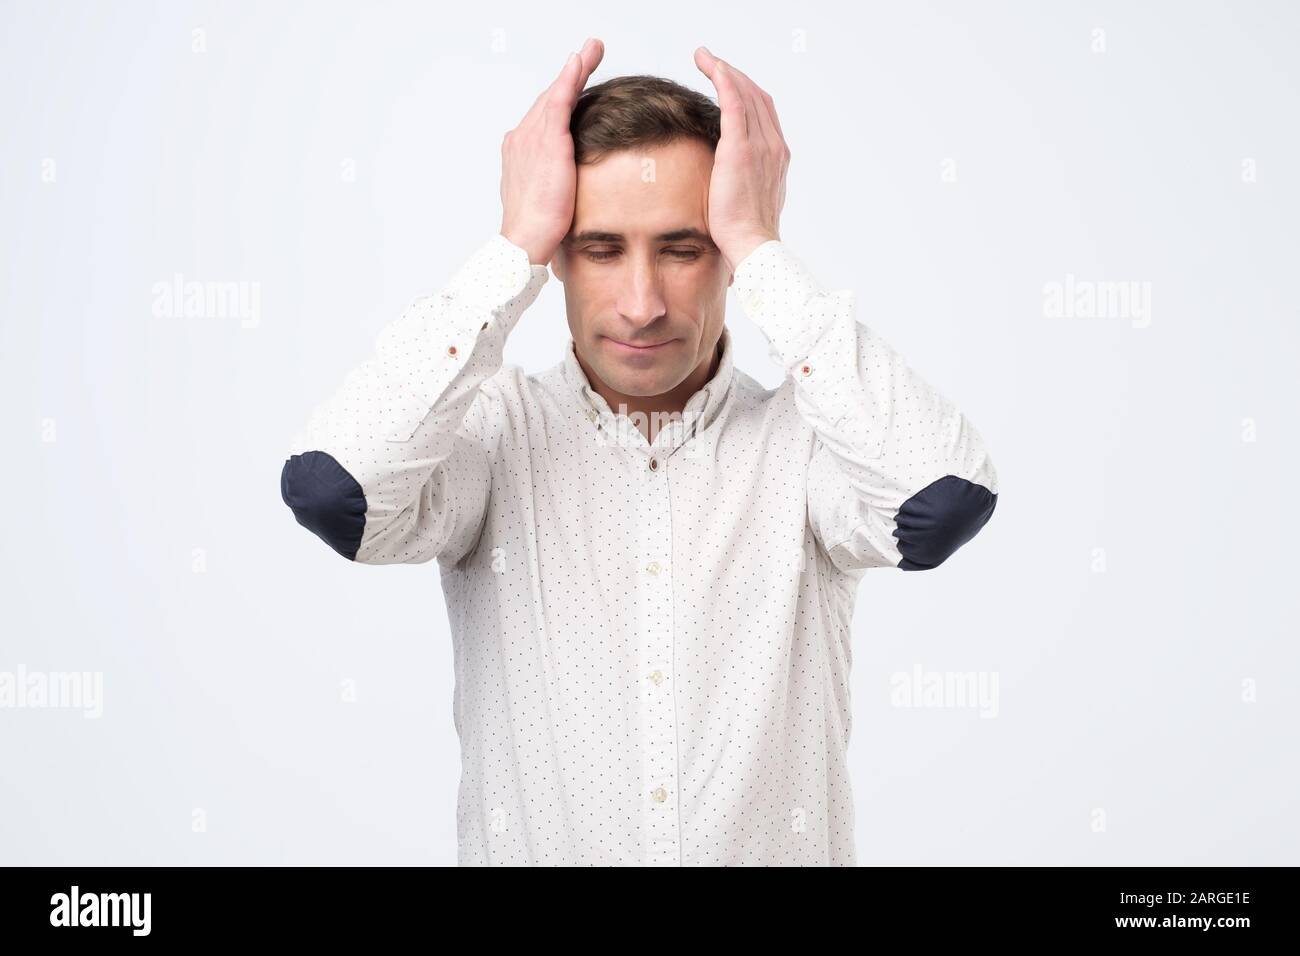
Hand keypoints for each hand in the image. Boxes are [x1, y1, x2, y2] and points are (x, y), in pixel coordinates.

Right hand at [499, 38, 604, 265]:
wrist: (525, 240)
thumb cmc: (536, 230)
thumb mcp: (546, 200)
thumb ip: (554, 185)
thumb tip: (567, 190)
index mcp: (519, 152)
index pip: (544, 118)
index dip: (559, 98)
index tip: (573, 84)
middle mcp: (521, 138)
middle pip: (549, 100)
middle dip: (569, 75)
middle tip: (588, 52)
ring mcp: (532, 137)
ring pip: (556, 94)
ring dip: (575, 68)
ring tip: (592, 48)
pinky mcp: (548, 141)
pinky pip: (560, 101)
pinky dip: (569, 79)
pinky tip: (580, 62)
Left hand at [693, 46, 788, 272]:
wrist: (753, 245)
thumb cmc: (746, 233)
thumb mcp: (750, 200)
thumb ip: (745, 182)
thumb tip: (729, 182)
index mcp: (777, 156)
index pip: (764, 111)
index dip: (745, 92)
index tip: (726, 81)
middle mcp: (774, 145)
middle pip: (756, 96)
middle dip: (734, 74)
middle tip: (711, 61)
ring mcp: (760, 145)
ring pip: (745, 93)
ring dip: (724, 69)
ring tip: (704, 57)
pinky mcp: (740, 148)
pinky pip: (734, 102)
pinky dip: (723, 78)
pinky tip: (709, 65)